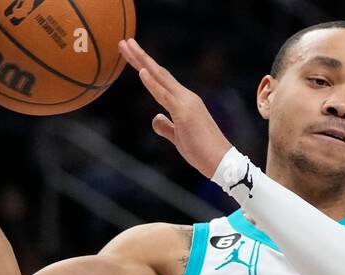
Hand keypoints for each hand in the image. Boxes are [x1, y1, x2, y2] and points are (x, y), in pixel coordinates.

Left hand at [117, 38, 233, 178]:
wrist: (221, 162)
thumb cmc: (202, 152)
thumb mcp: (178, 138)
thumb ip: (166, 126)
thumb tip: (155, 118)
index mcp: (184, 101)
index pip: (160, 79)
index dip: (144, 65)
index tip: (130, 53)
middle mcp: (185, 97)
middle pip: (158, 72)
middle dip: (140, 56)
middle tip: (123, 42)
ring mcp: (185, 103)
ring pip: (160, 77)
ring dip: (142, 61)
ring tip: (127, 45)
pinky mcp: (184, 113)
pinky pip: (165, 95)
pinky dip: (153, 83)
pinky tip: (142, 71)